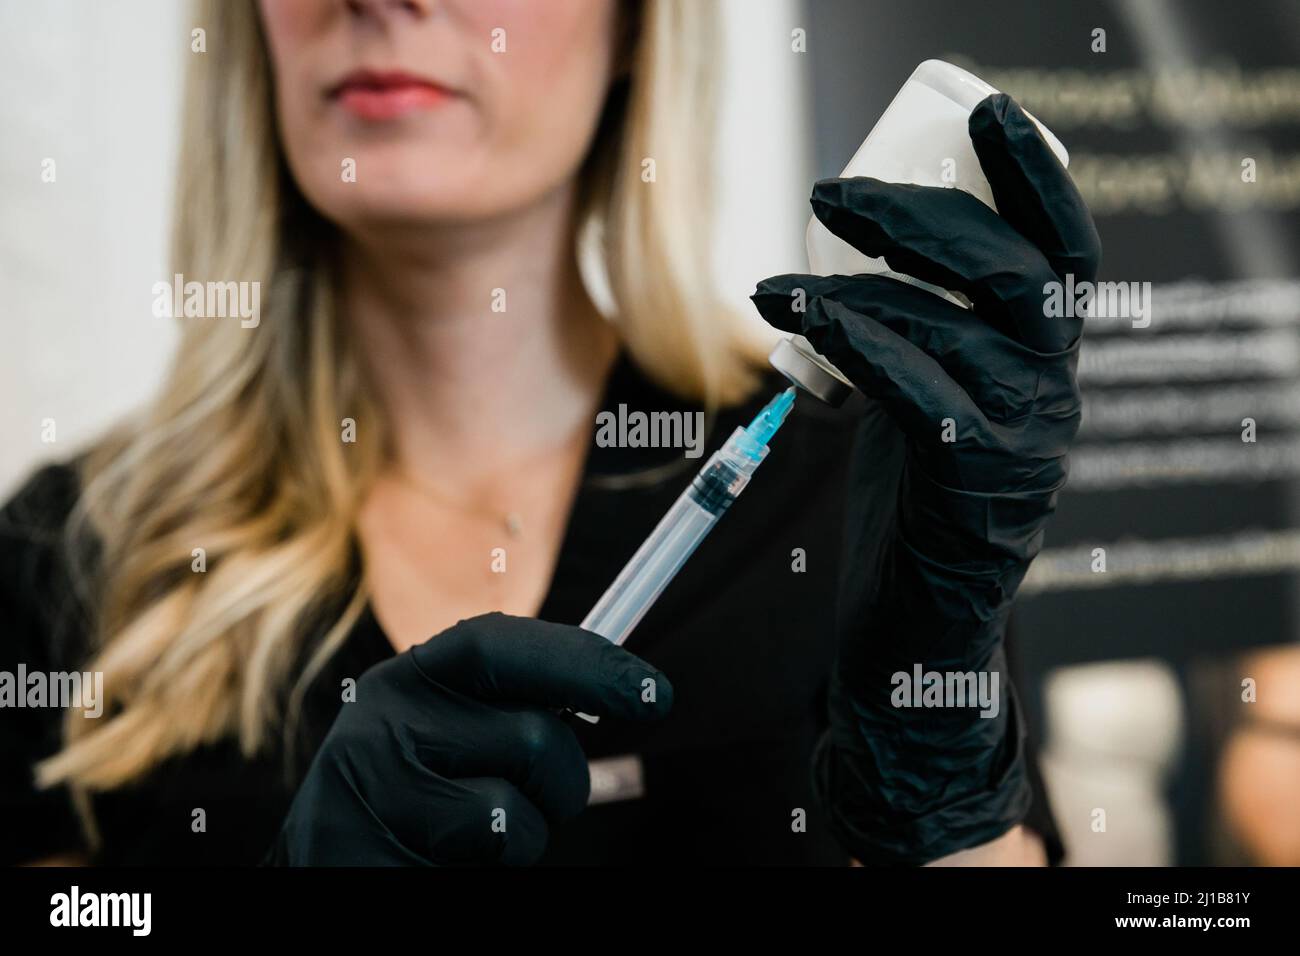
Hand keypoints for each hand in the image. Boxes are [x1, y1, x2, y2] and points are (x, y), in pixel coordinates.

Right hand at [268, 612, 671, 864]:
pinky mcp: (377, 848)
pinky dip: (501, 864)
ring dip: (529, 827)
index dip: (584, 661)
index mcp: (410, 676)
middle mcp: (384, 720)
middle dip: (566, 777)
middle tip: (550, 793)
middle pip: (531, 735)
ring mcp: (376, 789)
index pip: (499, 645)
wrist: (335, 860)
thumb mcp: (458, 730)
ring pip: (517, 807)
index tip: (656, 691)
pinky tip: (456, 858)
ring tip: (482, 831)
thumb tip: (635, 685)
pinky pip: (491, 850)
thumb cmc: (422, 798)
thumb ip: (519, 702)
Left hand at [751, 94, 1099, 862]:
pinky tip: (800, 322)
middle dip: (919, 217)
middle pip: (1011, 269)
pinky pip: (921, 391)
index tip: (984, 114)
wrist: (912, 631)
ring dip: (856, 290)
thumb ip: (910, 336)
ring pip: (956, 327)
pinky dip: (858, 345)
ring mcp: (1025, 443)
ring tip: (776, 287)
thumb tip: (842, 267)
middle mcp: (1051, 395)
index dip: (1031, 177)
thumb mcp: (918, 400)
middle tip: (831, 197)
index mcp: (1040, 365)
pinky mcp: (980, 489)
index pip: (1059, 250)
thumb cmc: (907, 509)